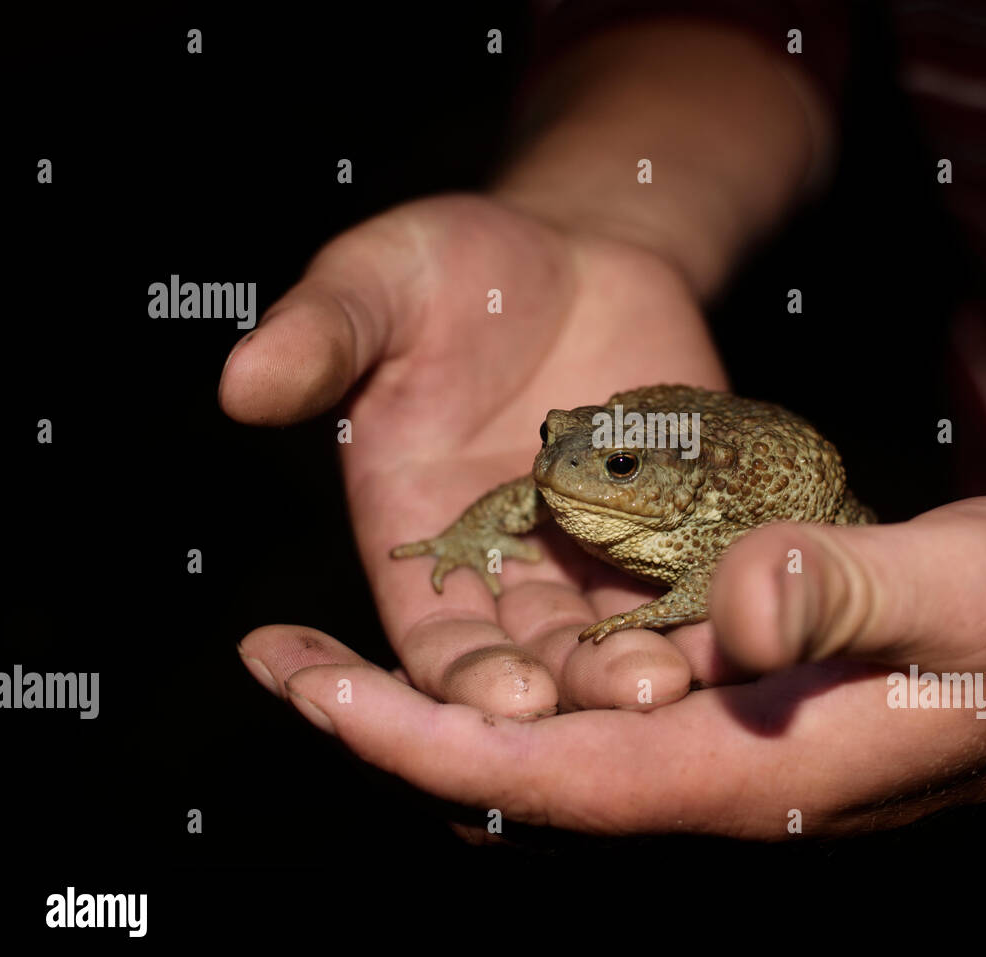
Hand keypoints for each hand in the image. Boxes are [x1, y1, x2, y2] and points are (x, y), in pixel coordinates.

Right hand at [222, 193, 730, 718]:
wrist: (576, 253)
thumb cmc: (455, 266)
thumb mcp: (380, 283)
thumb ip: (322, 336)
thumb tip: (240, 384)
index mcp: (419, 537)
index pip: (433, 639)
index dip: (466, 677)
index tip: (510, 702)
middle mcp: (505, 568)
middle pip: (534, 657)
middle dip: (576, 685)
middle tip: (632, 697)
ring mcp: (591, 556)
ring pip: (614, 635)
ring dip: (647, 660)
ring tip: (689, 671)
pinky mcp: (670, 530)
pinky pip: (687, 584)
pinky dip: (707, 607)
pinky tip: (745, 618)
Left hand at [238, 495, 985, 836]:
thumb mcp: (962, 589)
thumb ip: (848, 590)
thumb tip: (737, 612)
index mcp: (751, 768)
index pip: (547, 774)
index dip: (417, 737)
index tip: (309, 690)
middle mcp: (719, 770)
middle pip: (520, 767)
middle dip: (392, 720)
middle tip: (278, 656)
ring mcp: (726, 742)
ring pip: (552, 737)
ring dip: (444, 695)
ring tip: (340, 646)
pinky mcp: (743, 702)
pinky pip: (607, 700)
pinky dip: (526, 671)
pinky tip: (487, 625)